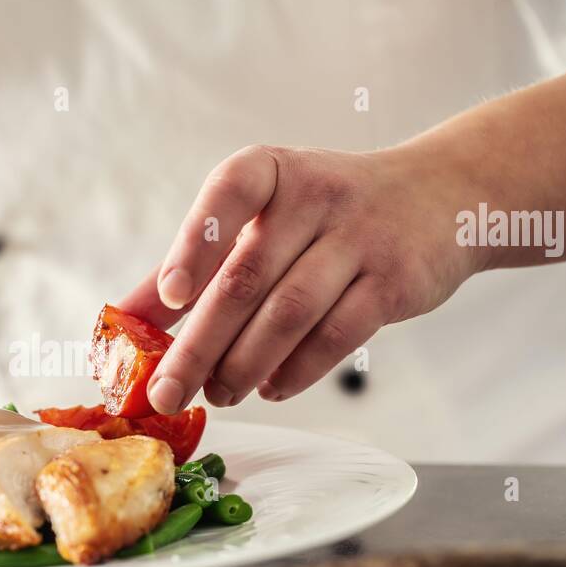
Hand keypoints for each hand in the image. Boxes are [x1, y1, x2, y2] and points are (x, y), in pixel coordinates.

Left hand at [120, 144, 483, 412]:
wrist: (440, 197)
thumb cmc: (325, 213)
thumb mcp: (262, 217)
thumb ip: (193, 262)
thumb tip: (126, 318)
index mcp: (270, 171)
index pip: (227, 194)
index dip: (193, 247)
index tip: (168, 299)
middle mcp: (316, 195)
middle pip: (246, 278)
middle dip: (199, 345)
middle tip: (166, 393)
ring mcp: (361, 236)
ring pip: (290, 313)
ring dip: (245, 364)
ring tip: (219, 395)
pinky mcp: (396, 280)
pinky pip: (338, 335)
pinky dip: (297, 370)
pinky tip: (271, 389)